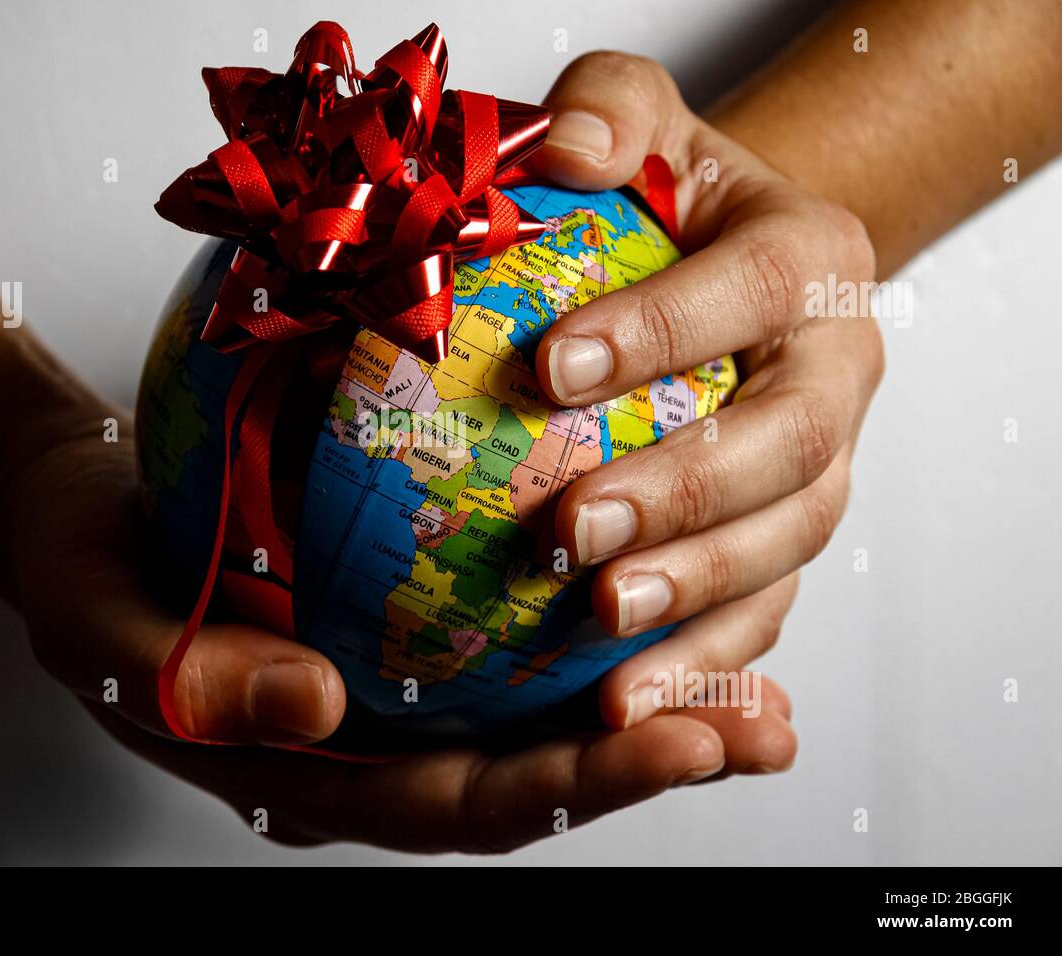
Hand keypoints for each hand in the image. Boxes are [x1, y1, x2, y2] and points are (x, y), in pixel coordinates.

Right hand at [0, 418, 796, 852]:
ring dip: (657, 695)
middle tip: (766, 726)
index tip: (679, 741)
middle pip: (533, 773)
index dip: (573, 788)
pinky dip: (599, 602)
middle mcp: (375, 746)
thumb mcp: (104, 623)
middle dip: (655, 760)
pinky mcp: (407, 621)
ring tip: (767, 678)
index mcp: (313, 773)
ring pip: (539, 708)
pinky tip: (668, 556)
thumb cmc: (80, 567)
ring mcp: (397, 690)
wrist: (73, 506)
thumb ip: (197, 678)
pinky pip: (511, 624)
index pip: (460, 803)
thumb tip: (317, 709)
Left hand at [529, 53, 882, 725]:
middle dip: (687, 495)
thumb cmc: (666, 203)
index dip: (662, 333)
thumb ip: (608, 108)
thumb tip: (569, 150)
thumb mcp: (635, 122)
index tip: (549, 369)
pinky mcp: (783, 538)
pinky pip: (762, 609)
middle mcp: (837, 372)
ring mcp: (819, 468)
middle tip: (575, 528)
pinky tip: (629, 700)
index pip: (752, 292)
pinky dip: (705, 661)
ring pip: (787, 544)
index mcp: (811, 262)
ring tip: (603, 629)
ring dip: (699, 596)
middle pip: (790, 445)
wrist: (711, 273)